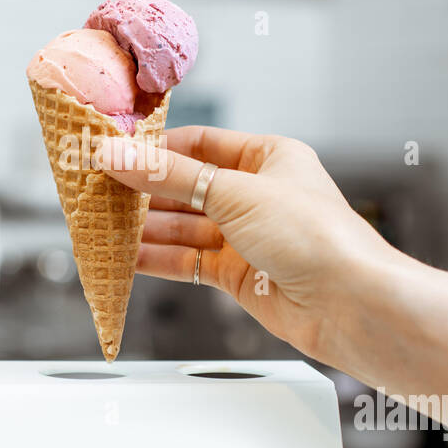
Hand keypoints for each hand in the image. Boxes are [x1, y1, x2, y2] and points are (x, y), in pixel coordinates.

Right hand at [93, 126, 404, 363]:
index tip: (113, 153)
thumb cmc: (315, 236)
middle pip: (187, 187)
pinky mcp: (239, 275)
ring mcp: (248, 236)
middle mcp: (258, 194)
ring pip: (183, 227)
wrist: (350, 303)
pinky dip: (157, 260)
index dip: (155, 149)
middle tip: (98, 192)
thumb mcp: (234, 193)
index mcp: (268, 157)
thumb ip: (170, 176)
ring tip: (102, 227)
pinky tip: (126, 257)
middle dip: (144, 192)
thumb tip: (119, 155)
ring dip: (145, 228)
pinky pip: (188, 261)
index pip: (200, 144)